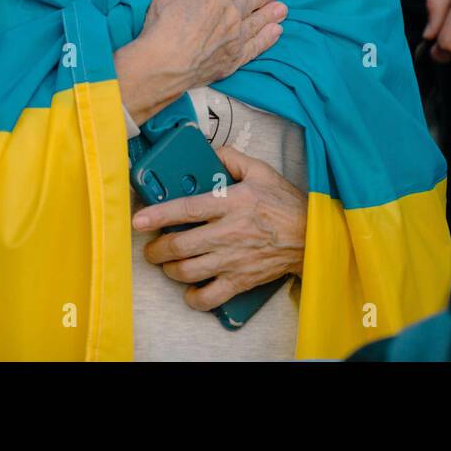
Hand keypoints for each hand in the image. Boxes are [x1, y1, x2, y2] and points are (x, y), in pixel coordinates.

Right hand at [115, 0, 286, 123]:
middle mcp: (231, 12)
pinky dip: (268, 39)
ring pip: (257, 22)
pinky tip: (277, 33)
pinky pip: (256, 46)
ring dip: (270, 15)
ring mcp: (236, 36)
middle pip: (250, 1)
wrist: (167, 60)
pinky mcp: (235, 57)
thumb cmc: (163, 22)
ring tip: (282, 9)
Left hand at [134, 146, 306, 309]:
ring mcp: (233, 260)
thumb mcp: (261, 170)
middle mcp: (229, 234)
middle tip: (151, 246)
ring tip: (167, 263)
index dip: (159, 215)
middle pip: (180, 246)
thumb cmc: (284, 203)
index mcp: (232, 203)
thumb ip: (230, 158)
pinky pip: (209, 297)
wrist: (311, 236)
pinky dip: (193, 297)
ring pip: (188, 272)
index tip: (139, 220)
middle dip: (156, 249)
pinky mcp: (241, 281)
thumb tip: (208, 153)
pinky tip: (190, 288)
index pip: (187, 209)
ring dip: (170, 270)